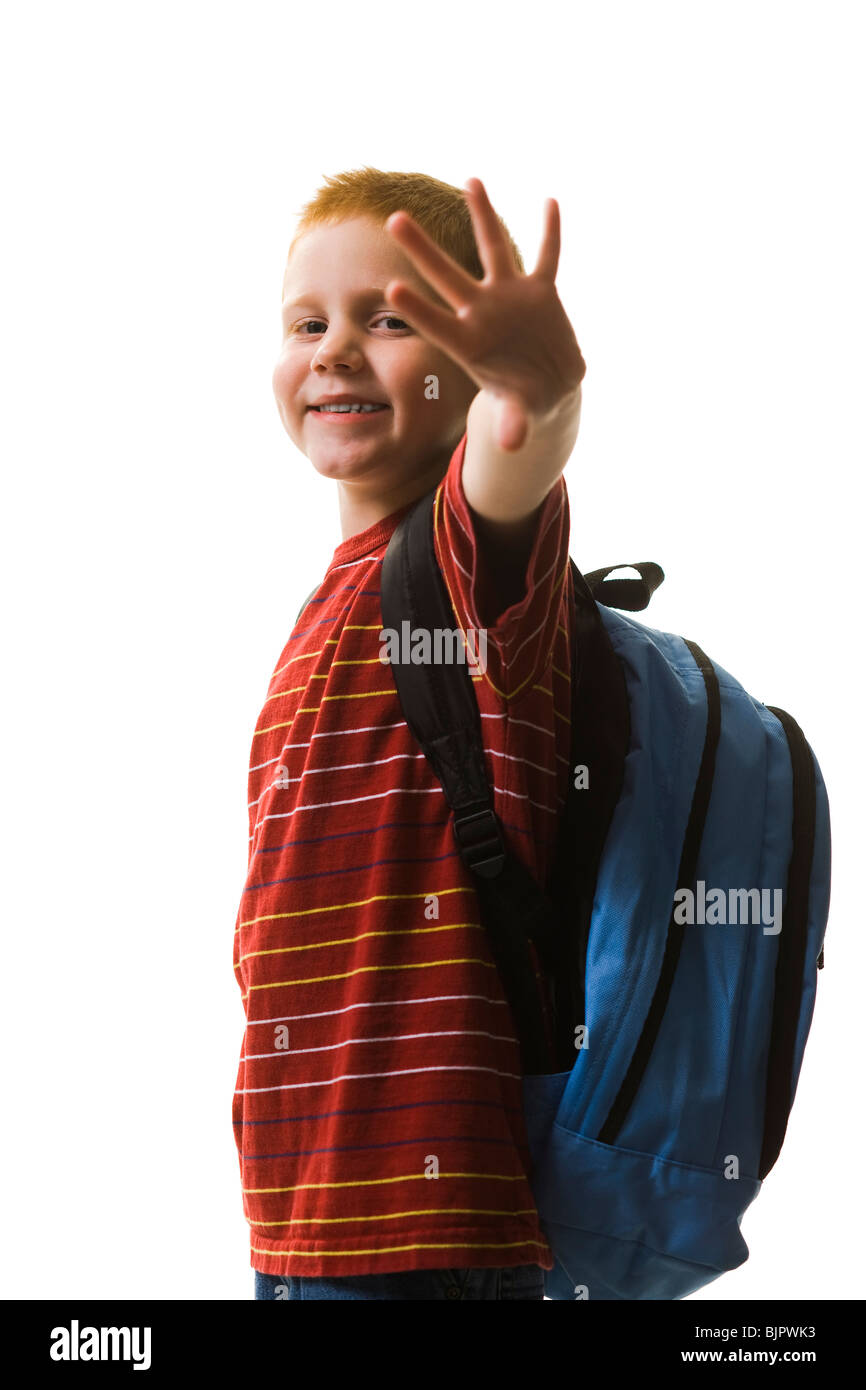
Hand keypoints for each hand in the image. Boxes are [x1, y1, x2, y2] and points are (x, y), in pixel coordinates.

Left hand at [384, 177, 585, 451]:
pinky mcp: (539, 292)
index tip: (389, 289)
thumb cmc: (522, 401)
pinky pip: (547, 257)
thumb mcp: (517, 412)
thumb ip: (510, 422)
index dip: (417, 309)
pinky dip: (552, 232)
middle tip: (393, 218)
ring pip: (492, 249)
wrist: (545, 388)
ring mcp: (509, 298)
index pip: (436, 322)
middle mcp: (482, 313)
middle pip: (446, 275)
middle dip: (422, 248)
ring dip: (483, 215)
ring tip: (471, 180)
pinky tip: (550, 202)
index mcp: (469, 344)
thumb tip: (511, 445)